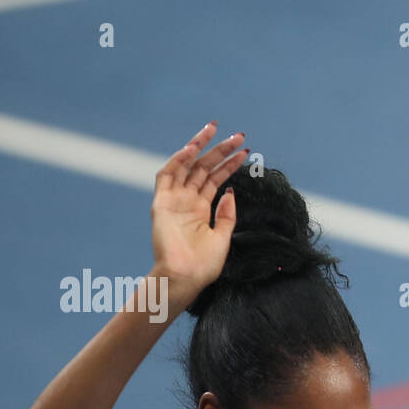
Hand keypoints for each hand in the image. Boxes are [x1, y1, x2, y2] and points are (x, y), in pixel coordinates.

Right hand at [150, 122, 248, 307]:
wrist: (185, 277)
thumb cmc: (203, 265)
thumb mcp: (223, 237)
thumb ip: (226, 214)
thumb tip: (230, 190)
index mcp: (201, 209)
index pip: (216, 179)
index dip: (230, 164)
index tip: (246, 151)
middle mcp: (187, 201)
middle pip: (204, 168)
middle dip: (220, 150)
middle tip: (239, 136)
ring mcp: (174, 200)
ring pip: (187, 165)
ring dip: (200, 147)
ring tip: (216, 130)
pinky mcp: (161, 202)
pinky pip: (167, 175)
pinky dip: (178, 159)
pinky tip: (192, 148)